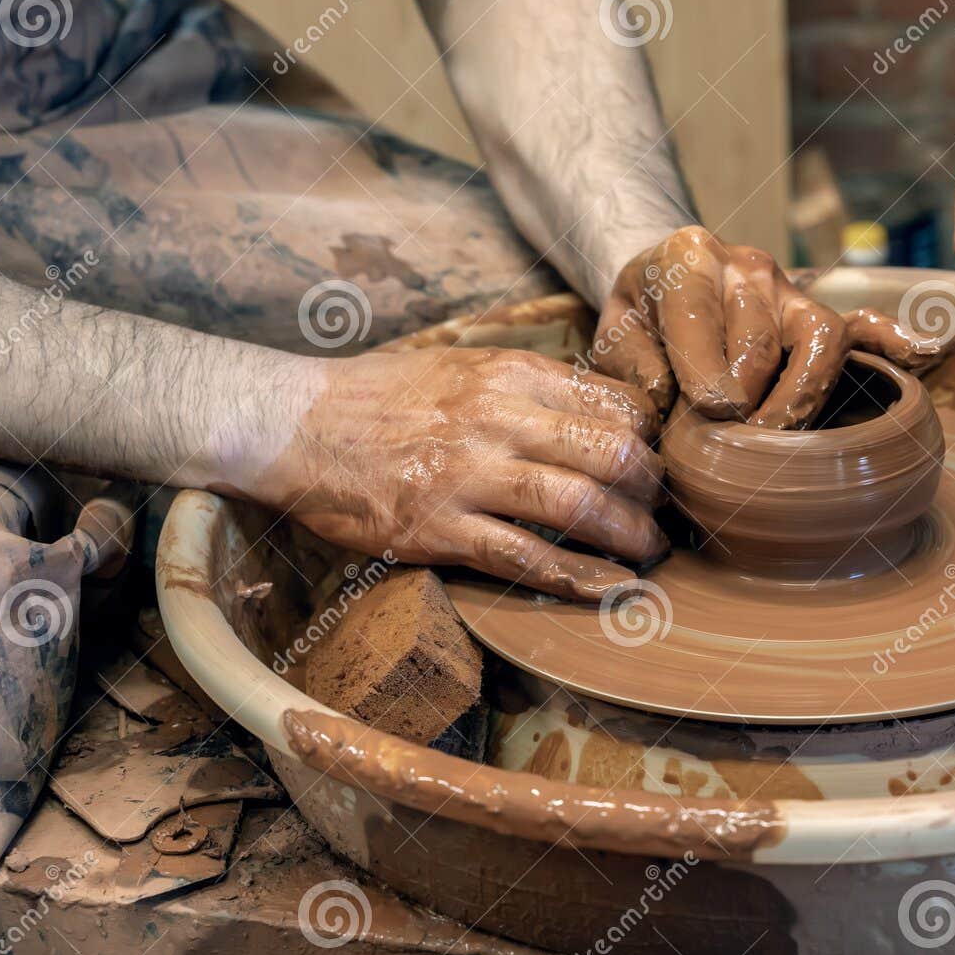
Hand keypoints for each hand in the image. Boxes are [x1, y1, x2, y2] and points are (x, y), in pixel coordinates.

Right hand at [244, 348, 667, 600]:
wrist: (293, 424)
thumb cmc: (380, 395)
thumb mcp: (462, 365)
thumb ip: (526, 386)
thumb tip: (595, 412)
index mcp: (508, 375)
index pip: (614, 402)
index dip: (650, 438)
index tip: (654, 462)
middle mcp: (497, 419)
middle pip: (612, 452)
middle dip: (653, 490)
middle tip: (661, 513)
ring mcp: (468, 476)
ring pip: (579, 506)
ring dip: (628, 537)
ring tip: (647, 553)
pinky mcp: (439, 528)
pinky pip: (526, 558)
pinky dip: (579, 579)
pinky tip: (610, 589)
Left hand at [591, 226, 954, 427]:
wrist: (666, 277)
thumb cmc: (641, 317)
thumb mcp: (614, 332)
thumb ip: (632, 366)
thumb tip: (665, 403)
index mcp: (689, 258)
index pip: (702, 316)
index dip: (705, 373)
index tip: (707, 414)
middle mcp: (748, 266)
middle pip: (760, 339)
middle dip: (747, 400)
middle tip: (730, 446)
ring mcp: (791, 291)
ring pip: (816, 340)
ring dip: (799, 399)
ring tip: (778, 443)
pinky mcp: (818, 317)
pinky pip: (864, 325)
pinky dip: (894, 340)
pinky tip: (922, 353)